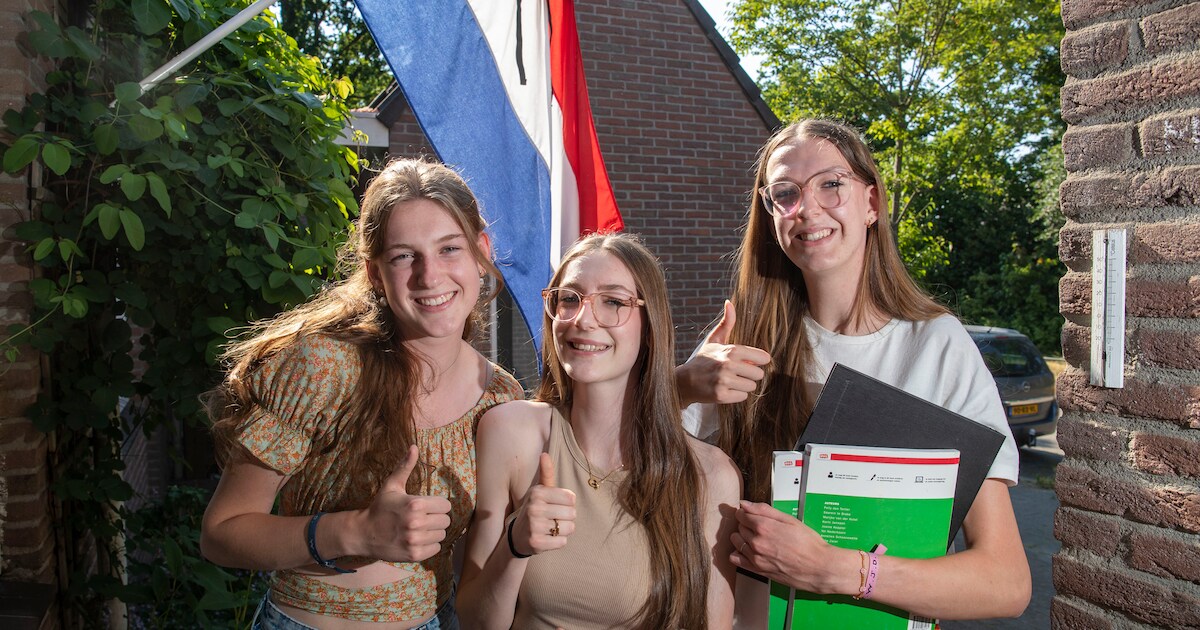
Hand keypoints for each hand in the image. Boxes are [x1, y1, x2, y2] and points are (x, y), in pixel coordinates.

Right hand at [358, 445, 451, 562]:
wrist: (363, 533)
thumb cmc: (380, 507)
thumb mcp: (392, 485)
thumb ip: (405, 466)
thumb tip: (414, 447)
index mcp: (415, 504)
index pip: (446, 505)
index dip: (437, 505)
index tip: (427, 507)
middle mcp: (416, 523)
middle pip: (446, 521)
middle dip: (436, 518)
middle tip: (423, 518)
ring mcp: (415, 540)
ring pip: (442, 535)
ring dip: (433, 532)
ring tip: (420, 529)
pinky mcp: (414, 555)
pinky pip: (436, 549)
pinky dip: (429, 545)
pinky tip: (417, 539)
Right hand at [512, 453, 575, 555]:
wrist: (517, 536)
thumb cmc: (535, 510)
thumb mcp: (539, 491)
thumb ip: (546, 473)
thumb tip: (544, 454)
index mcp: (537, 492)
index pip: (571, 498)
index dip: (567, 503)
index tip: (556, 505)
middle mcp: (534, 508)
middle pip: (572, 513)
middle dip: (566, 518)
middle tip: (553, 519)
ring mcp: (534, 526)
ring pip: (569, 528)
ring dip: (563, 530)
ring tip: (551, 528)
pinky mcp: (537, 543)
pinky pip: (563, 542)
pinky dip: (558, 542)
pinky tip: (548, 538)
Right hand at [676, 300, 770, 405]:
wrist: (683, 381)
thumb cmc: (703, 360)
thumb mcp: (714, 340)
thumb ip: (726, 322)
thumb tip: (730, 302)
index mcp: (731, 350)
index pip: (763, 358)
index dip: (757, 361)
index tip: (747, 362)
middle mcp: (728, 364)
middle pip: (759, 374)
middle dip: (750, 375)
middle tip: (736, 373)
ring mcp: (724, 381)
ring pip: (751, 387)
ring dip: (743, 386)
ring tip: (729, 381)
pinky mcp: (721, 395)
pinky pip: (742, 397)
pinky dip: (735, 395)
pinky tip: (724, 389)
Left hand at [730, 500, 852, 594]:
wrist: (819, 567)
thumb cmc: (809, 544)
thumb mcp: (789, 519)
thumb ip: (764, 510)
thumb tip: (746, 504)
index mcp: (764, 527)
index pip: (741, 514)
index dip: (745, 512)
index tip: (750, 514)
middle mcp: (756, 542)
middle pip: (739, 527)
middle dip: (745, 524)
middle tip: (757, 526)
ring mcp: (756, 557)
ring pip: (736, 542)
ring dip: (741, 537)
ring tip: (753, 537)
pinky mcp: (757, 570)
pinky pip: (736, 560)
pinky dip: (737, 553)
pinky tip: (747, 551)